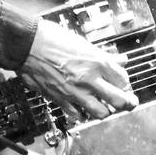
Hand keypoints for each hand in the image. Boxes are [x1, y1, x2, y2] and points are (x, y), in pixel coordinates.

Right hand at [19, 19, 138, 122]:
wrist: (27, 45)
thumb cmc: (52, 39)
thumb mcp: (83, 43)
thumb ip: (104, 55)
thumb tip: (119, 60)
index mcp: (97, 62)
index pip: (123, 80)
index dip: (126, 84)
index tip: (125, 85)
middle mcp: (89, 79)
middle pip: (119, 100)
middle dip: (127, 103)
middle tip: (128, 103)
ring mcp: (75, 92)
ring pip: (101, 113)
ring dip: (106, 111)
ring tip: (105, 106)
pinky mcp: (61, 99)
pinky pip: (78, 115)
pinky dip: (83, 114)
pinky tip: (83, 107)